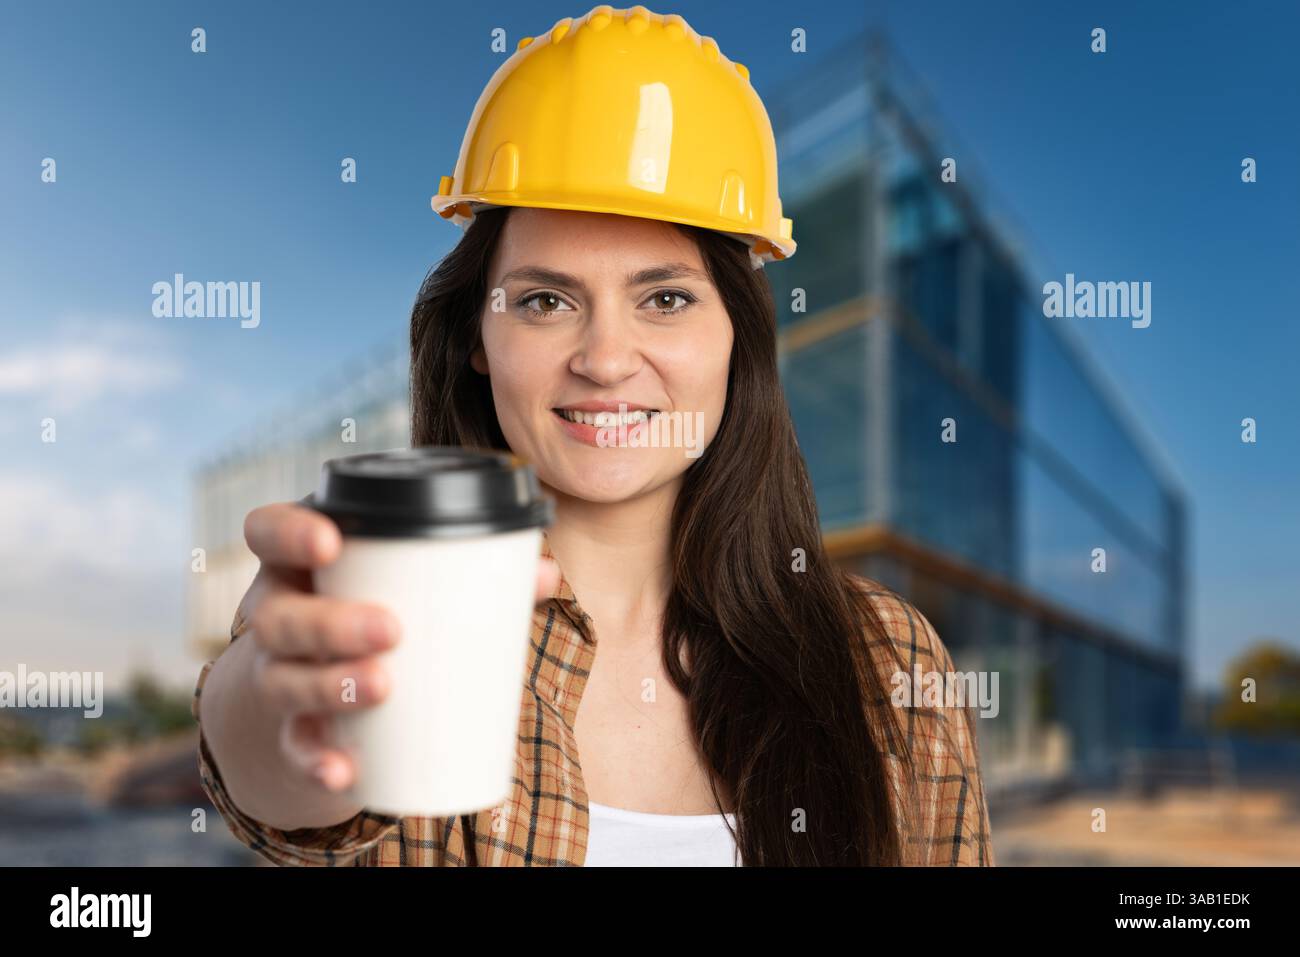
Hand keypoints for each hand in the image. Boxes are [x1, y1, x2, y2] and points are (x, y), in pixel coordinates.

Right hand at [236, 502, 559, 794]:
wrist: (307, 704)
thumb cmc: (369, 619)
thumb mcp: (400, 592)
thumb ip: (471, 578)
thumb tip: (545, 575)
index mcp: (299, 567)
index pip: (268, 532)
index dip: (289, 532)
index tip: (330, 542)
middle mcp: (275, 620)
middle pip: (278, 617)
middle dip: (331, 623)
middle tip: (390, 629)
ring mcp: (275, 679)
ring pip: (283, 681)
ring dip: (331, 686)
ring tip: (382, 686)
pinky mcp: (288, 736)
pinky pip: (295, 750)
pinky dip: (319, 762)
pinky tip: (344, 771)